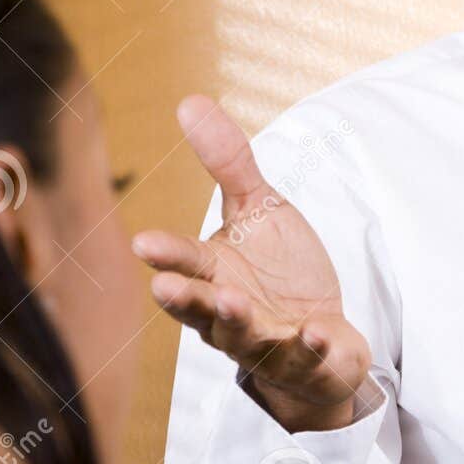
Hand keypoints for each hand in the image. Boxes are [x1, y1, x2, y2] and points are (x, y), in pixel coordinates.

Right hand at [133, 97, 371, 432]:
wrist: (321, 334)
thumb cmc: (278, 271)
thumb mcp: (259, 208)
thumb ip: (228, 163)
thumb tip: (189, 102)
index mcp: (212, 274)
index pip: (184, 263)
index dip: (166, 255)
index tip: (142, 242)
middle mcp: (229, 314)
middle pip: (200, 308)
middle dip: (184, 298)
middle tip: (164, 286)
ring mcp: (266, 342)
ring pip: (244, 337)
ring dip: (237, 320)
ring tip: (232, 300)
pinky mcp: (306, 362)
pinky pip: (307, 357)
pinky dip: (312, 346)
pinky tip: (318, 331)